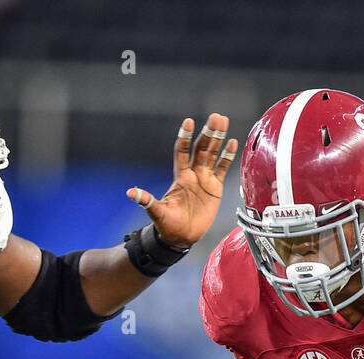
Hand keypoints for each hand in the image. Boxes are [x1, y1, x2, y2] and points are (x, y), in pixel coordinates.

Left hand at [127, 113, 236, 247]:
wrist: (182, 236)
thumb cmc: (168, 225)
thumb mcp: (157, 212)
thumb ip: (147, 201)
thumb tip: (131, 193)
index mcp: (180, 177)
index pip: (183, 152)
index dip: (185, 138)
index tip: (189, 122)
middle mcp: (192, 174)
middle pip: (201, 148)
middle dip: (208, 133)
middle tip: (216, 117)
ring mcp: (204, 179)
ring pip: (212, 154)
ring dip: (218, 138)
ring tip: (223, 121)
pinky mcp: (214, 188)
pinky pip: (222, 168)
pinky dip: (227, 156)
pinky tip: (232, 143)